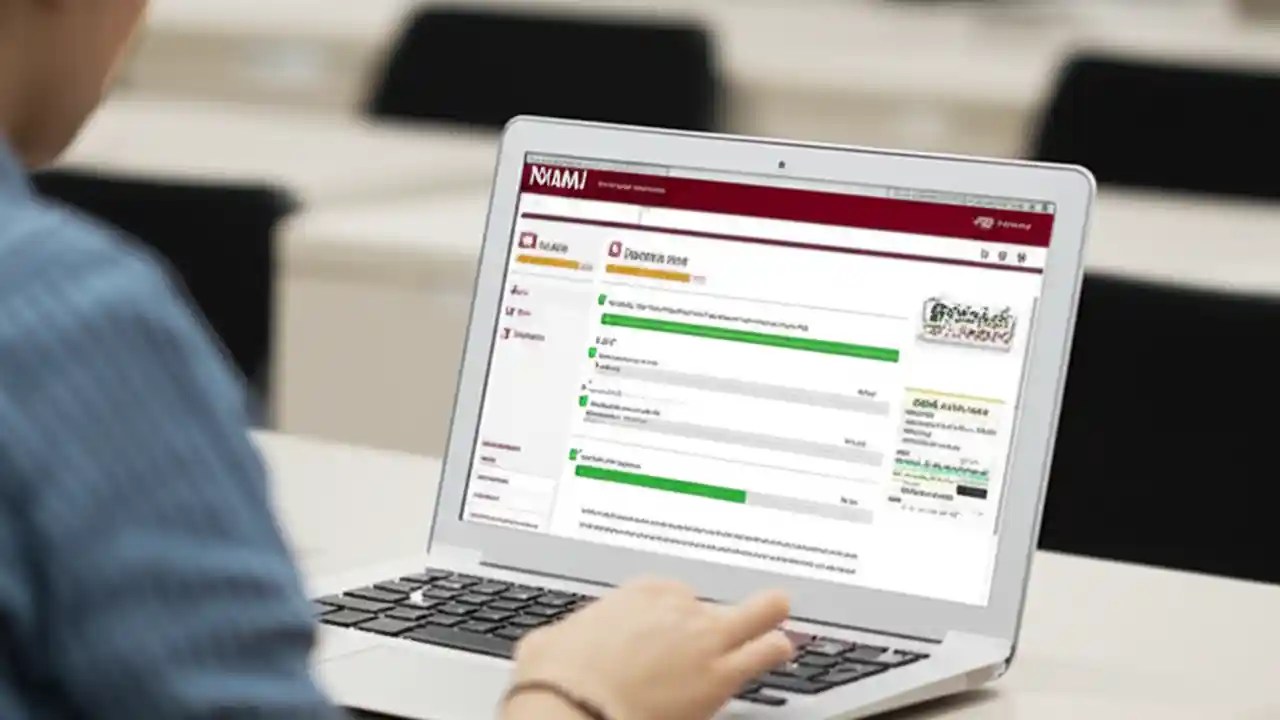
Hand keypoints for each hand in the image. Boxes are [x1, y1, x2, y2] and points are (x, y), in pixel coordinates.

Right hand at [504, 578, 792, 719]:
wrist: (568, 706)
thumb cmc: (555, 678)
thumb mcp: (550, 640)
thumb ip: (570, 636)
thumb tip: (556, 644)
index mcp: (639, 592)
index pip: (676, 596)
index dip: (675, 622)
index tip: (671, 639)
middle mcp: (677, 606)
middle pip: (719, 602)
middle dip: (728, 616)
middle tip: (734, 627)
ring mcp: (705, 636)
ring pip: (762, 611)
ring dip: (767, 624)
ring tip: (772, 636)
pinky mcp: (722, 674)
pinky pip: (767, 650)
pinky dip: (775, 650)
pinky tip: (778, 652)